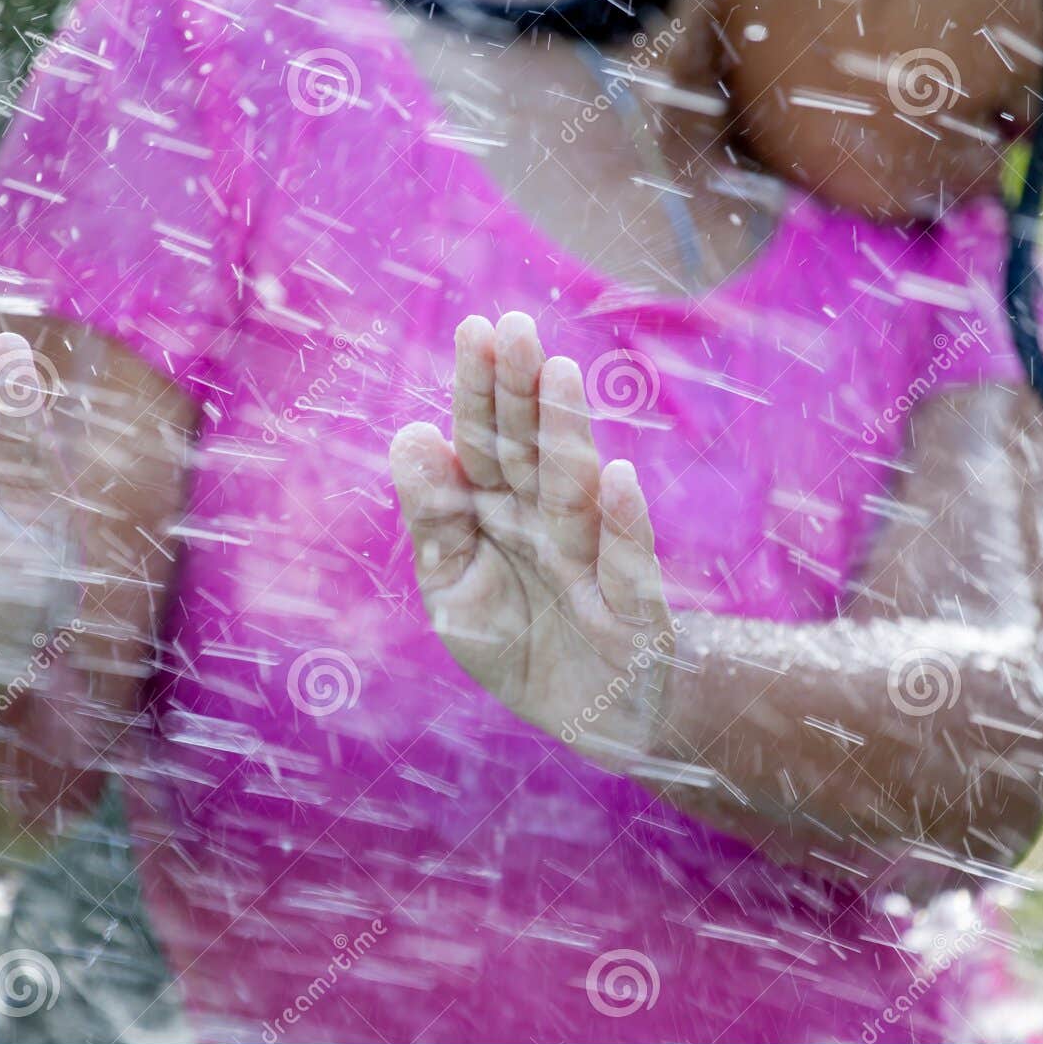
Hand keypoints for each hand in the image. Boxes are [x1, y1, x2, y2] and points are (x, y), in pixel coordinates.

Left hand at [389, 313, 675, 758]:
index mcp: (501, 510)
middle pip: (532, 451)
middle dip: (523, 391)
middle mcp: (549, 522)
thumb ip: (435, 519)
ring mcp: (593, 562)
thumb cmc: (519, 641)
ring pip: (576, 494)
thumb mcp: (455, 589)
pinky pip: (627, 564)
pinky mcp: (634, 612)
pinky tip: (614, 479)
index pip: (486, 441)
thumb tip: (408, 435)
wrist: (590, 716)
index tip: (475, 329)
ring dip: (568, 436)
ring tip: (560, 377)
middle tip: (515, 327)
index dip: (481, 390)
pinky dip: (622, 525)